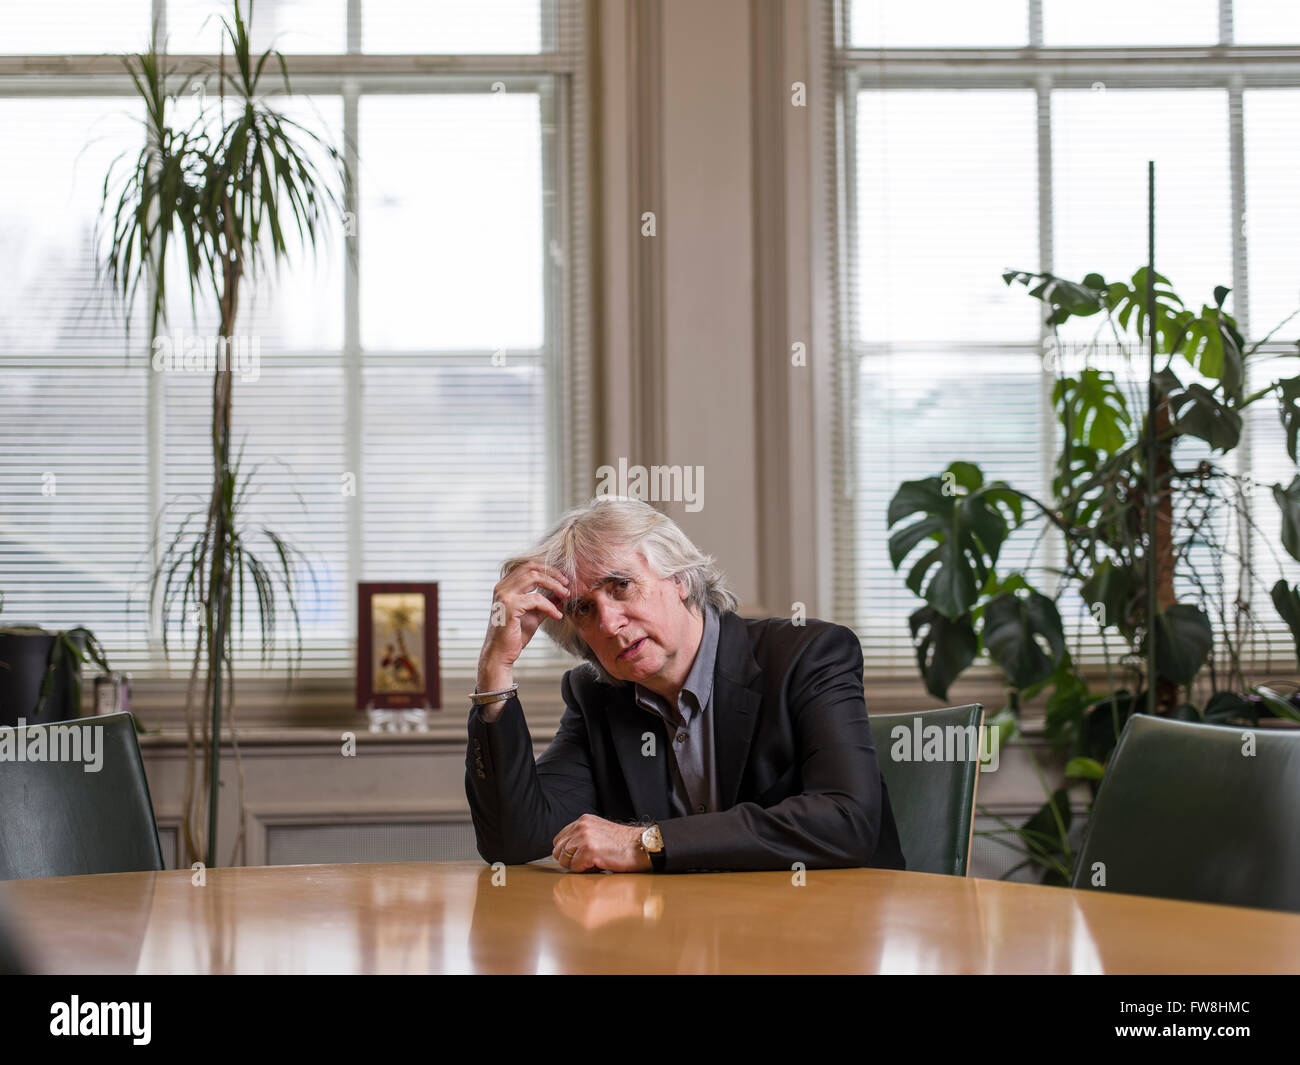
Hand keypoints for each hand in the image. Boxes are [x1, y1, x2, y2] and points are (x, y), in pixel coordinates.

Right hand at [476, 562, 569, 720]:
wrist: (501, 654)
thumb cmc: (514, 636)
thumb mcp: (533, 615)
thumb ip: (545, 603)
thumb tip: (561, 595)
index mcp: (505, 586)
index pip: (527, 566)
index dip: (547, 569)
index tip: (562, 579)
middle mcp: (502, 587)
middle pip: (531, 567)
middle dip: (552, 573)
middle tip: (567, 584)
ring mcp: (504, 596)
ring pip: (534, 577)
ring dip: (554, 585)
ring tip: (565, 595)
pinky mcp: (510, 607)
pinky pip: (536, 599)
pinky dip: (550, 606)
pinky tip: (557, 616)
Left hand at [553, 814, 652, 872]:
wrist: (641, 846)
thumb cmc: (624, 844)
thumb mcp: (600, 831)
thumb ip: (583, 835)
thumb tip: (567, 851)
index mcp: (583, 820)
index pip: (559, 839)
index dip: (566, 852)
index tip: (577, 858)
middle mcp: (581, 826)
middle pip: (558, 850)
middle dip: (569, 860)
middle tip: (586, 863)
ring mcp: (584, 838)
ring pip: (564, 859)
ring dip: (576, 866)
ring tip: (593, 864)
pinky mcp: (589, 850)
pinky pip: (574, 867)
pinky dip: (584, 870)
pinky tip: (597, 866)